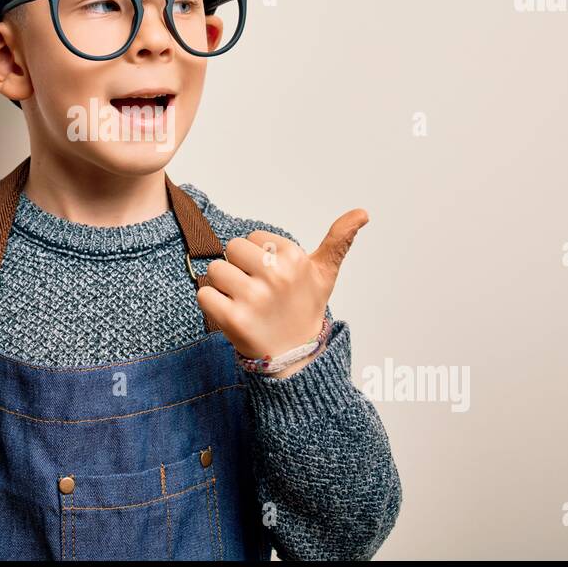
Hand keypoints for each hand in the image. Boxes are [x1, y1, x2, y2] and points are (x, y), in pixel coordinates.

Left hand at [195, 210, 368, 377]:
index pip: (253, 237)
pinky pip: (204, 294)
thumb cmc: (305, 308)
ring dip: (223, 285)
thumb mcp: (325, 273)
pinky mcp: (234, 319)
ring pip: (216, 270)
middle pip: (232, 248)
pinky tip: (231, 312)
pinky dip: (211, 302)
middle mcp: (276, 275)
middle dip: (239, 267)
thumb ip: (339, 239)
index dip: (259, 256)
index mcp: (295, 258)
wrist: (295, 355)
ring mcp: (254, 298)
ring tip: (244, 302)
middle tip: (256, 289)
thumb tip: (363, 212)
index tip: (273, 277)